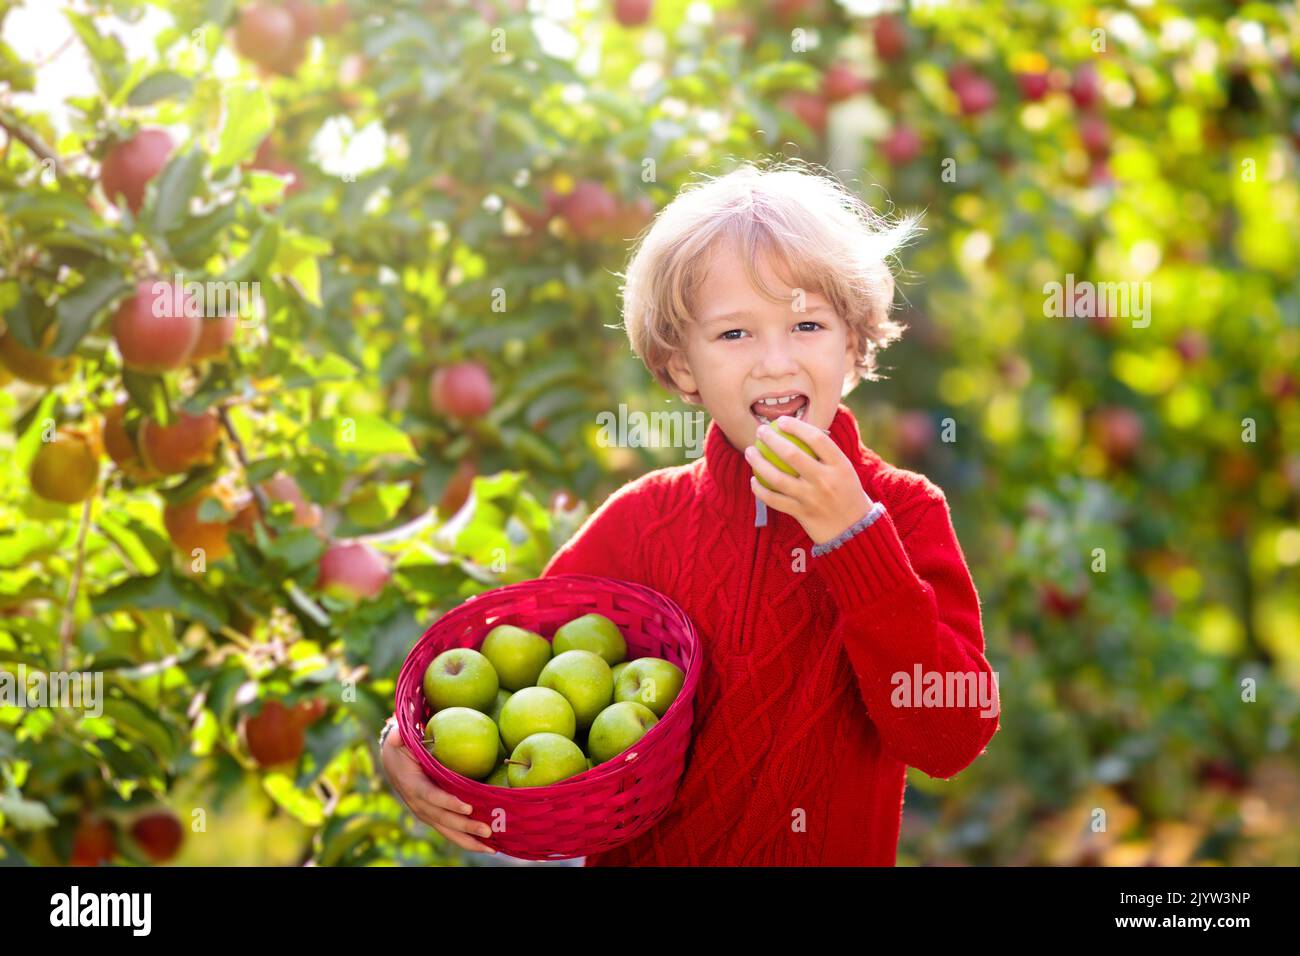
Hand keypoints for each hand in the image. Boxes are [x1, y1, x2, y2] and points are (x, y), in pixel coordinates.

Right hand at [380, 717, 496, 854]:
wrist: (392, 761)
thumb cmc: (401, 746)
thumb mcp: (398, 738)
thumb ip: (398, 736)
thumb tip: (395, 735)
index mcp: (412, 785)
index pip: (431, 797)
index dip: (448, 803)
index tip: (467, 807)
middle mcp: (418, 804)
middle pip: (443, 819)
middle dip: (465, 827)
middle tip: (487, 830)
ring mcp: (426, 813)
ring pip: (447, 830)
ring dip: (469, 840)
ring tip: (491, 847)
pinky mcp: (433, 816)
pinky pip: (449, 830)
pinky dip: (466, 839)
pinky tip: (485, 844)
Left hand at [745, 415, 874, 545]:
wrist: (854, 529)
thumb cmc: (846, 492)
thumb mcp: (845, 470)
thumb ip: (826, 453)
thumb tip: (802, 429)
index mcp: (840, 465)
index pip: (817, 439)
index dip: (797, 426)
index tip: (782, 420)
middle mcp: (826, 480)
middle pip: (792, 455)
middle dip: (772, 439)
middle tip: (760, 431)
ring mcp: (812, 498)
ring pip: (777, 478)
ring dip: (758, 463)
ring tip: (750, 452)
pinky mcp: (801, 514)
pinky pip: (774, 500)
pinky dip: (760, 490)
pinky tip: (753, 480)